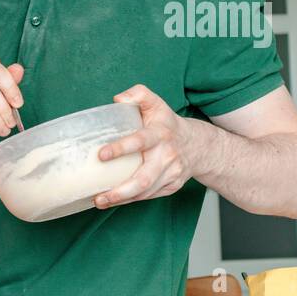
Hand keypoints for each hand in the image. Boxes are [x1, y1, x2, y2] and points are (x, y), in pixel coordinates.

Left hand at [93, 84, 190, 207]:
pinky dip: (131, 200)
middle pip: (144, 179)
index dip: (121, 148)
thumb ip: (138, 94)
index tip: (101, 155)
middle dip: (120, 190)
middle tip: (99, 196)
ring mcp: (171, 173)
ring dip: (122, 199)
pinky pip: (149, 196)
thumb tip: (118, 99)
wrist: (197, 145)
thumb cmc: (167, 124)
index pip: (140, 141)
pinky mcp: (171, 186)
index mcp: (160, 133)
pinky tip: (114, 200)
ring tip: (100, 201)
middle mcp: (167, 155)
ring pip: (145, 192)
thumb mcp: (155, 103)